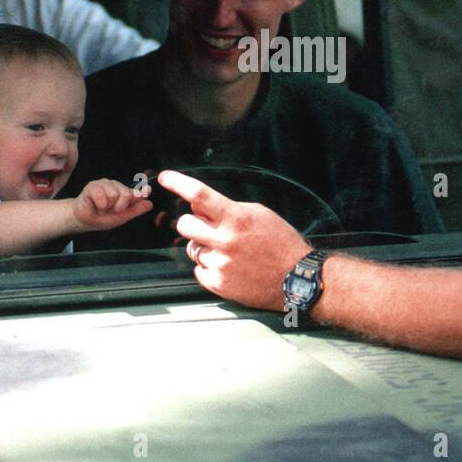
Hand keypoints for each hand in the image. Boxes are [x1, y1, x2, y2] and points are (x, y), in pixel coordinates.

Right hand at [70, 178, 151, 232]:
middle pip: (126, 194)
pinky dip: (98, 205)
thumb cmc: (102, 218)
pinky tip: (95, 205)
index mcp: (125, 193)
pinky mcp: (93, 185)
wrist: (84, 220)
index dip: (142, 192)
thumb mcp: (121, 217)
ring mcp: (105, 184)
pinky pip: (101, 195)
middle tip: (110, 210)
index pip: (137, 191)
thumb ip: (135, 210)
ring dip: (106, 207)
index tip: (148, 190)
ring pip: (113, 195)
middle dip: (118, 207)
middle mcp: (117, 186)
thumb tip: (150, 204)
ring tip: (101, 208)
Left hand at [157, 169, 310, 310]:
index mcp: (237, 219)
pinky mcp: (218, 284)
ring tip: (228, 251)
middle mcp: (225, 241)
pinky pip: (199, 270)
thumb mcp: (259, 214)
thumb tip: (198, 205)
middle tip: (206, 227)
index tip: (165, 177)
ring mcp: (220, 264)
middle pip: (185, 224)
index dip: (178, 183)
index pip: (200, 195)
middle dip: (192, 223)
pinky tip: (229, 267)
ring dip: (204, 247)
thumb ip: (228, 208)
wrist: (296, 278)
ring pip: (192, 249)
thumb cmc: (280, 243)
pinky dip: (209, 267)